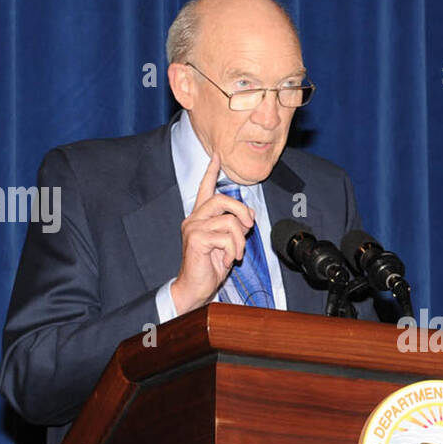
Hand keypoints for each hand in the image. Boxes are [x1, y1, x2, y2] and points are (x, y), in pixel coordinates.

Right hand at [171, 152, 255, 315]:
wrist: (195, 287)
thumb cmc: (209, 266)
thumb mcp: (226, 243)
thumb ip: (234, 227)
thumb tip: (248, 216)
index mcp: (200, 217)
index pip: (204, 189)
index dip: (211, 172)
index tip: (217, 155)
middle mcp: (194, 219)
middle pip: (223, 200)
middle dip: (242, 212)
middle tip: (249, 227)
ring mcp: (193, 228)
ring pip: (229, 221)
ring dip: (240, 240)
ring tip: (235, 254)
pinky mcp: (197, 239)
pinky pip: (227, 238)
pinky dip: (233, 251)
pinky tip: (227, 260)